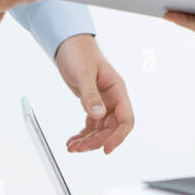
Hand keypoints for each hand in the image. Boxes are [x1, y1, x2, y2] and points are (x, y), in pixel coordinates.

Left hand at [55, 34, 134, 153]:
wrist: (69, 45)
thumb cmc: (80, 54)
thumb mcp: (84, 74)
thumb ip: (90, 95)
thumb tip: (98, 114)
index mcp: (117, 90)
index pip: (126, 119)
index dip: (118, 136)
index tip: (107, 149)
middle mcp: (113, 99)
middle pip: (111, 128)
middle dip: (96, 141)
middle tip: (79, 148)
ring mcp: (103, 102)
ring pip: (100, 129)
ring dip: (88, 140)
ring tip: (72, 147)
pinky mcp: (92, 104)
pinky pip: (91, 124)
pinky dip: (83, 134)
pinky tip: (73, 140)